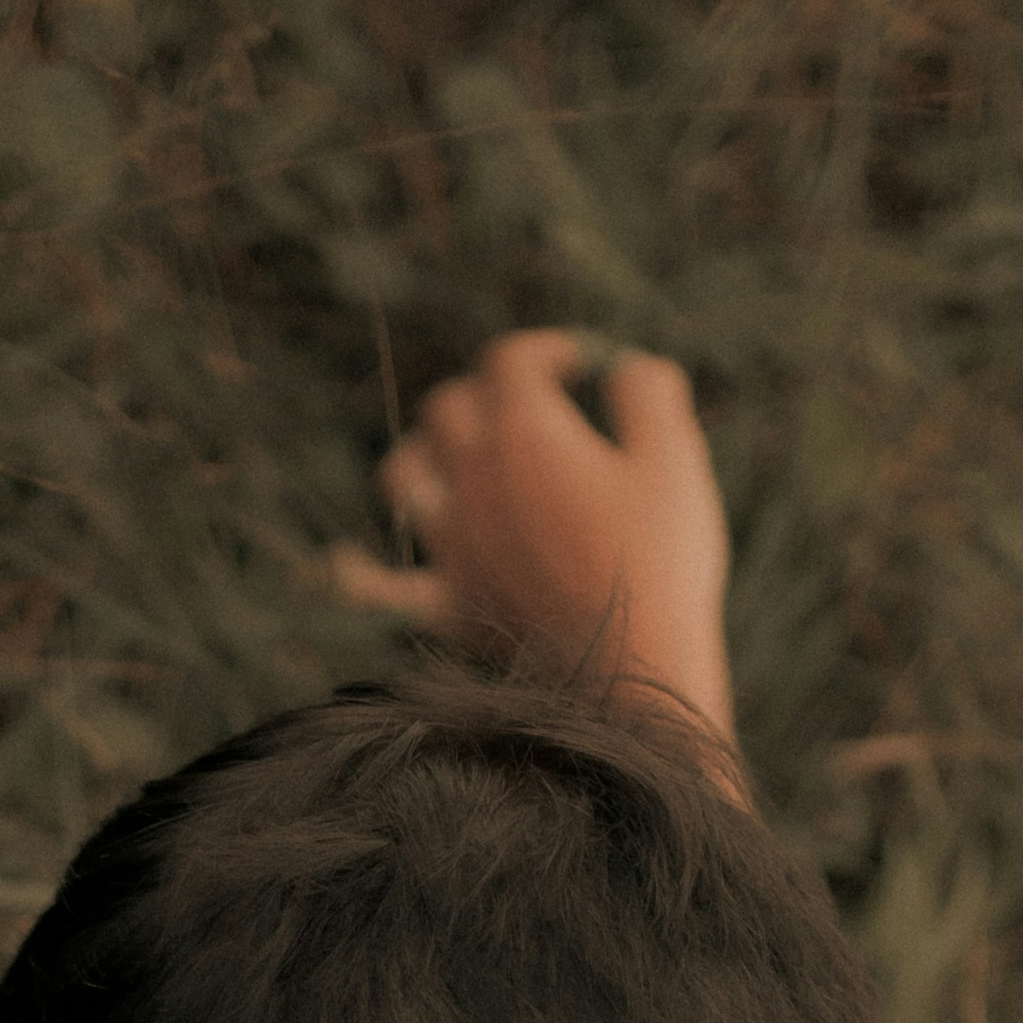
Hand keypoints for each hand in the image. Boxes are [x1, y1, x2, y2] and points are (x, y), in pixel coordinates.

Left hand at [327, 332, 737, 774]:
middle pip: (451, 406)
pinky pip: (374, 586)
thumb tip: (621, 365)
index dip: (549, 349)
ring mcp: (451, 545)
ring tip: (459, 458)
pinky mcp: (446, 606)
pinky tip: (345, 560)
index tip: (585, 365)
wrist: (634, 673)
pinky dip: (356, 570)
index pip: (512, 360)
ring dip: (427, 453)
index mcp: (525, 433)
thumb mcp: (676, 459)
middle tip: (533, 409)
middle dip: (491, 392)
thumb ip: (646, 390)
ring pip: (405, 473)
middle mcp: (473, 480)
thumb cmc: (660, 564)